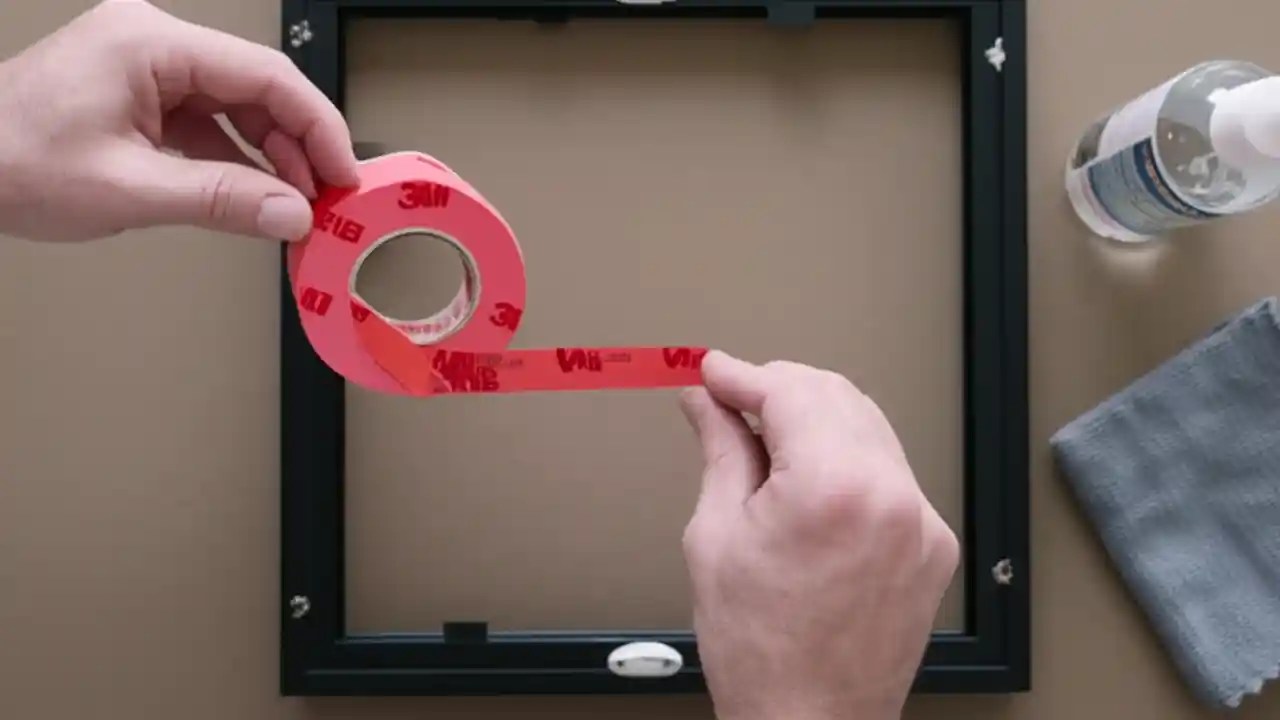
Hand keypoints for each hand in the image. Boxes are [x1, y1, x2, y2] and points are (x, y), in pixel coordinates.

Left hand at [0, 0, 358, 242]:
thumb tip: (291, 213)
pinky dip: (237, 161)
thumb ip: (222, 200)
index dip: (317, 126)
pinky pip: (209, 123)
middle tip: (326, 197)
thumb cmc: (9, 162)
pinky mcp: (140, 96)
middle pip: (257, 88)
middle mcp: (150, 43)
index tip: (343, 172)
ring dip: (271, 157)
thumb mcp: (129, 189)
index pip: (265, 74)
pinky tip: (256, 194)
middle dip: (297, 146)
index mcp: (148, 43)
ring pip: (238, 107)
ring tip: (294, 204)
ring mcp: (146, 68)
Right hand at [679, 352, 959, 719]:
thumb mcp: (717, 536)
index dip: (743, 373)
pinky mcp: (933, 545)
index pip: (790, 389)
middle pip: (836, 395)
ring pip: (868, 427)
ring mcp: (922, 522)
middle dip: (780, 388)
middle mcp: (892, 497)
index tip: (714, 372)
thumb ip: (721, 451)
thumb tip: (708, 403)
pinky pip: (889, 472)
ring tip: (765, 445)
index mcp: (834, 489)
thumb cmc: (762, 653)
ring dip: (816, 419)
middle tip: (730, 401)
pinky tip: (808, 481)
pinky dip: (848, 460)